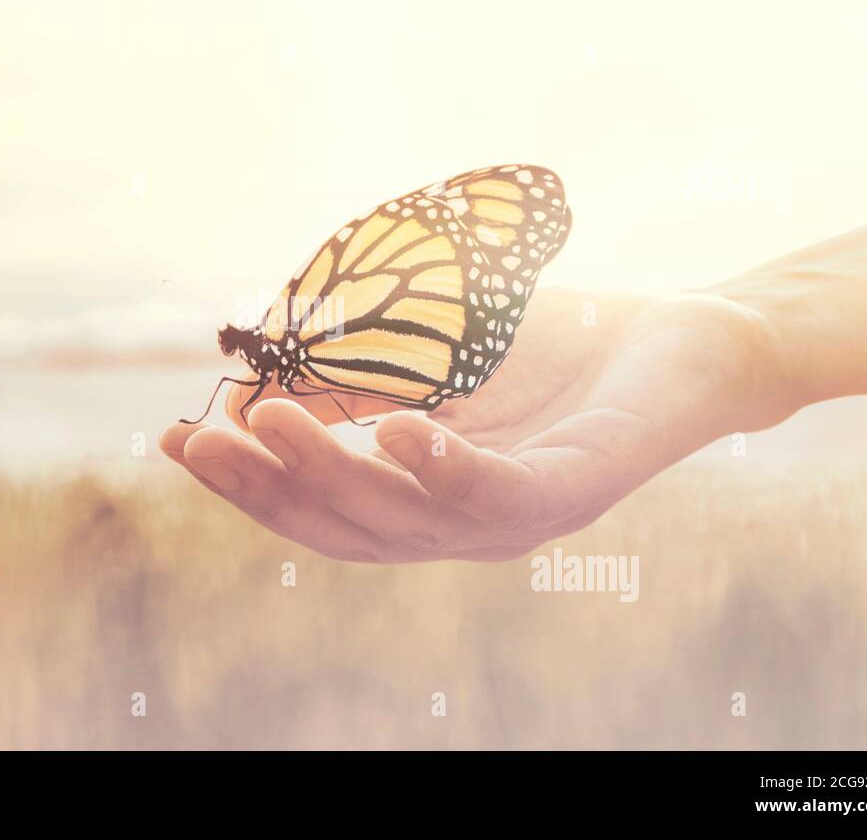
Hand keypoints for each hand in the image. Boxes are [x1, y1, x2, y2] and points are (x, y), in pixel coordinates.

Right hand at [159, 287, 790, 561]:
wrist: (691, 338)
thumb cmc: (560, 345)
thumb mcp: (435, 350)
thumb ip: (355, 371)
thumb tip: (257, 377)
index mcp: (425, 499)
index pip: (319, 508)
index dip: (245, 481)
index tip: (175, 438)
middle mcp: (463, 525)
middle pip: (345, 528)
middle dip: (265, 487)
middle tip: (199, 438)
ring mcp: (519, 516)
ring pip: (406, 520)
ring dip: (330, 474)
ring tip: (267, 426)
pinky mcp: (576, 491)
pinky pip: (496, 494)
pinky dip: (441, 468)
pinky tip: (395, 430)